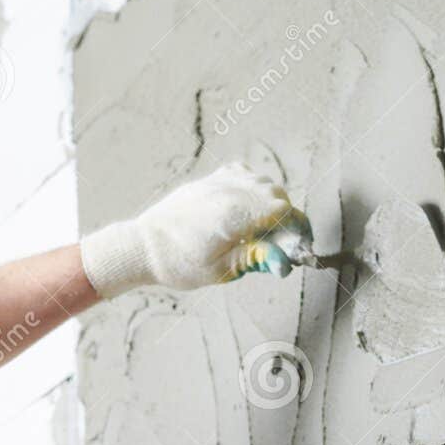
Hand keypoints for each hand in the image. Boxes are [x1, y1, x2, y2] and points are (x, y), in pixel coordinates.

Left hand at [79, 162, 295, 297]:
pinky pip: (243, 174)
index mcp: (234, 214)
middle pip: (277, 196)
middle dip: (288, 219)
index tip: (300, 247)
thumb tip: (285, 262)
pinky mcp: (209, 180)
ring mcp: (218, 182)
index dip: (298, 230)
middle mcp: (229, 191)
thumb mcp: (220, 270)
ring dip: (272, 203)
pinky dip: (253, 188)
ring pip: (262, 183)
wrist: (143, 246)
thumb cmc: (177, 264)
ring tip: (266, 229)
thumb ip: (255, 260)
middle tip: (284, 244)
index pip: (284, 212)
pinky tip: (248, 208)